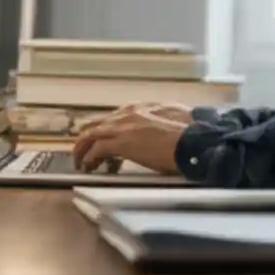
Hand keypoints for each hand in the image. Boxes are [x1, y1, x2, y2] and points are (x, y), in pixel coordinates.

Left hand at [72, 103, 192, 173]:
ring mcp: (122, 127)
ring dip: (83, 150)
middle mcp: (128, 114)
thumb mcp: (174, 118)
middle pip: (95, 123)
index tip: (102, 141)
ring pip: (90, 135)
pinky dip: (89, 158)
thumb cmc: (190, 134)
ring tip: (81, 162)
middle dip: (86, 138)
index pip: (112, 117)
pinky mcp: (120, 143)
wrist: (193, 142)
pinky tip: (89, 167)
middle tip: (83, 151)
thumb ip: (160, 120)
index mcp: (141, 108)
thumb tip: (158, 129)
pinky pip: (96, 150)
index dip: (104, 130)